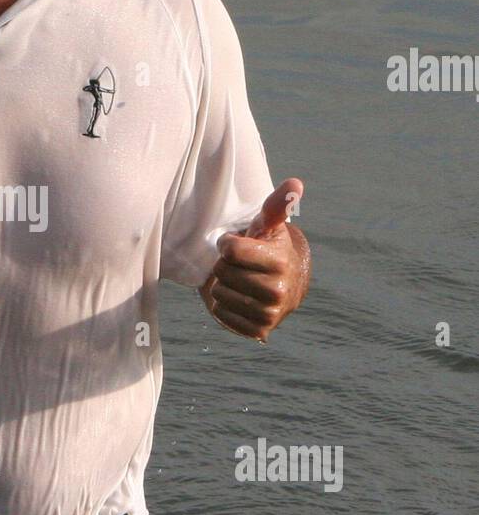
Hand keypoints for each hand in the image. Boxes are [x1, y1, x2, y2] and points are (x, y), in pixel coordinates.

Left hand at [200, 178, 306, 341]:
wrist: (283, 286)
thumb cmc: (267, 249)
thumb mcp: (269, 225)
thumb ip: (277, 205)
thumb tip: (295, 184)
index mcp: (280, 261)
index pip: (229, 250)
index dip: (227, 244)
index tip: (237, 245)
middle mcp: (278, 290)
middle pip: (222, 272)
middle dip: (225, 266)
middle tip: (239, 266)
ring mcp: (269, 314)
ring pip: (218, 294)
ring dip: (222, 286)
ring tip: (239, 281)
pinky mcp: (258, 331)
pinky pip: (221, 315)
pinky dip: (223, 307)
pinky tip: (238, 299)